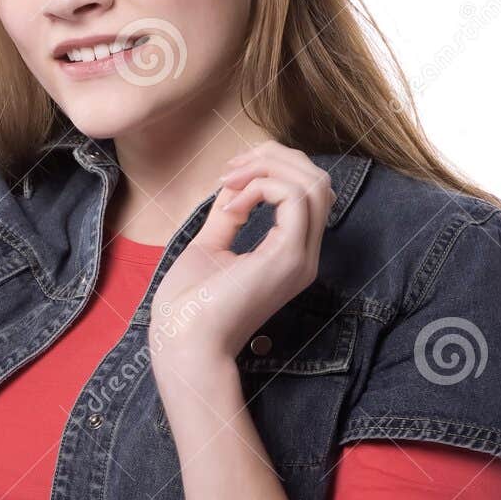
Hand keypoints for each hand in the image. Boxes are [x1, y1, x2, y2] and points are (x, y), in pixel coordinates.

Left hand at [148, 139, 336, 368]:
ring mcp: (300, 258)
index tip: (229, 175)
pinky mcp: (287, 258)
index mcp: (290, 253)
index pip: (309, 192)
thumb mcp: (212, 244)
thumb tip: (236, 181)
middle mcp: (304, 255)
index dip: (274, 167)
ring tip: (230, 182)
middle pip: (318, 180)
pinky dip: (262, 186)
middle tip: (232, 169)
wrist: (182, 341)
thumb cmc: (189, 303)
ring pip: (314, 184)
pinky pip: (294, 198)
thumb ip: (231, 212)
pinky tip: (231, 205)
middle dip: (276, 158)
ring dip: (269, 167)